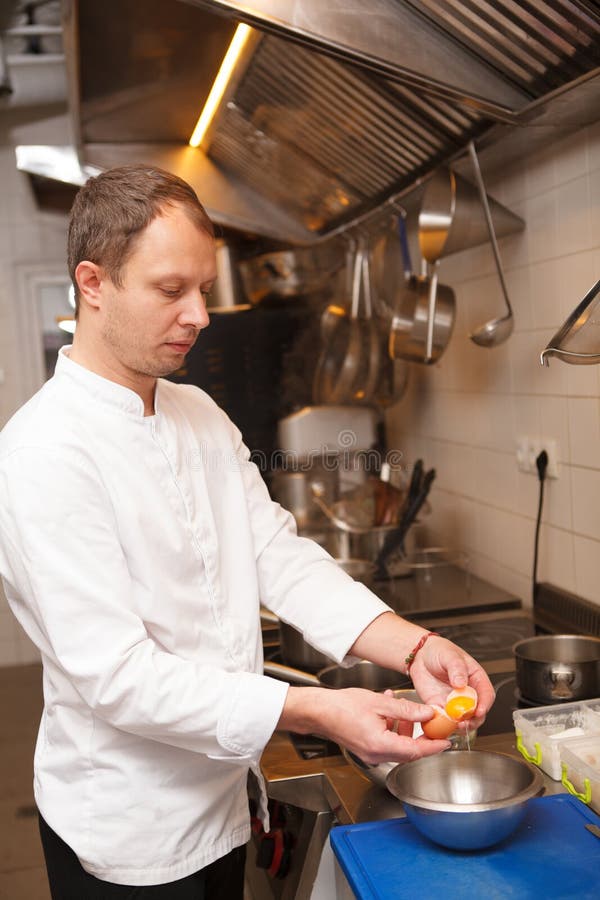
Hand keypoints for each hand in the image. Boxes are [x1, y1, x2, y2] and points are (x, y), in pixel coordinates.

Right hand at [279, 686, 450, 764]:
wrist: (318, 711)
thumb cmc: (342, 707)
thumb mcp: (379, 702)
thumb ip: (406, 709)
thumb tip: (428, 712)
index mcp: (381, 745)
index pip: (416, 751)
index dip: (433, 747)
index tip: (446, 742)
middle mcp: (376, 754)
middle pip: (408, 750)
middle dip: (421, 736)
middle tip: (432, 722)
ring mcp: (370, 753)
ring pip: (398, 745)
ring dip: (405, 729)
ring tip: (403, 709)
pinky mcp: (366, 748)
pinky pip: (386, 742)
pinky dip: (392, 728)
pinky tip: (389, 710)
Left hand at [409, 636, 495, 729]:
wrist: (420, 656)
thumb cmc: (439, 651)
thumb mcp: (449, 655)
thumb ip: (456, 668)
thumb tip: (461, 683)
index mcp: (476, 678)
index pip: (487, 694)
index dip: (485, 704)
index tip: (479, 711)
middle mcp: (468, 693)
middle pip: (477, 712)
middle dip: (473, 720)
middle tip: (465, 722)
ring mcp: (455, 702)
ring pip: (464, 720)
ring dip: (460, 726)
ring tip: (454, 725)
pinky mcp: (441, 708)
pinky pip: (446, 721)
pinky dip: (445, 725)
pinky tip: (441, 723)